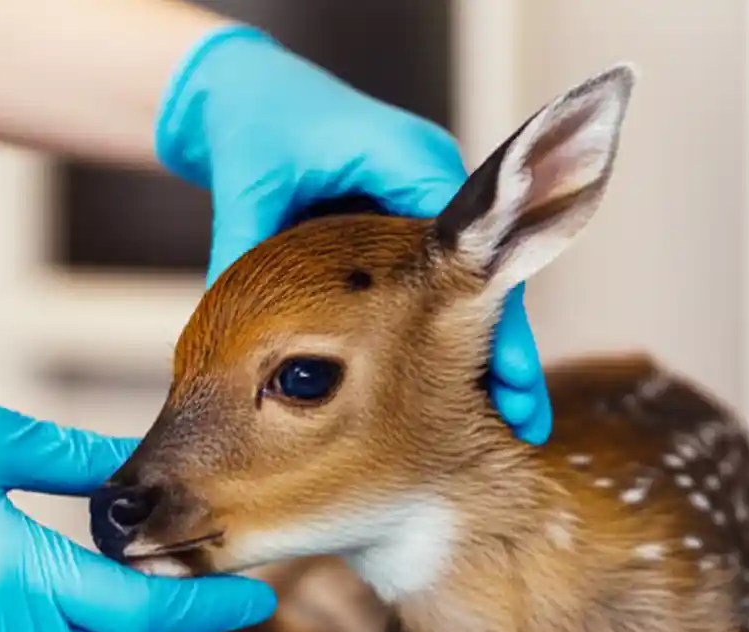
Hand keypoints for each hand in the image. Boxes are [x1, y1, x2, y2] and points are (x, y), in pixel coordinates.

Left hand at [155, 26, 550, 443]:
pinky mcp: (402, 225)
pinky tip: (452, 387)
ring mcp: (421, 203)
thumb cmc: (255, 124)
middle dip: (502, 347)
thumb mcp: (247, 186)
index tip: (508, 377)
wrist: (248, 90)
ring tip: (502, 423)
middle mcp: (428, 179)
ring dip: (480, 346)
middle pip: (485, 272)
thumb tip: (225, 340)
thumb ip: (243, 253)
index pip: (469, 246)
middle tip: (523, 424)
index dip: (493, 315)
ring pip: (467, 284)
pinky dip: (446, 330)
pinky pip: (435, 282)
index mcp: (406, 158)